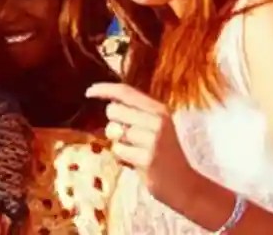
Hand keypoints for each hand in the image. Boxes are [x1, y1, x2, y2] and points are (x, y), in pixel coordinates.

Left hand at [86, 82, 203, 209]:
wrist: (184, 184)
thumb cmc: (165, 153)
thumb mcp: (156, 126)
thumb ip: (136, 112)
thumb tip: (109, 101)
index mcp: (159, 109)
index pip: (126, 92)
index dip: (104, 89)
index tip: (89, 91)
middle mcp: (157, 121)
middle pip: (114, 110)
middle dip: (113, 123)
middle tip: (129, 137)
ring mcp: (152, 139)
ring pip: (113, 131)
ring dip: (119, 142)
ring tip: (136, 150)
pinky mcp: (146, 158)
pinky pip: (117, 150)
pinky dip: (122, 157)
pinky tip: (136, 161)